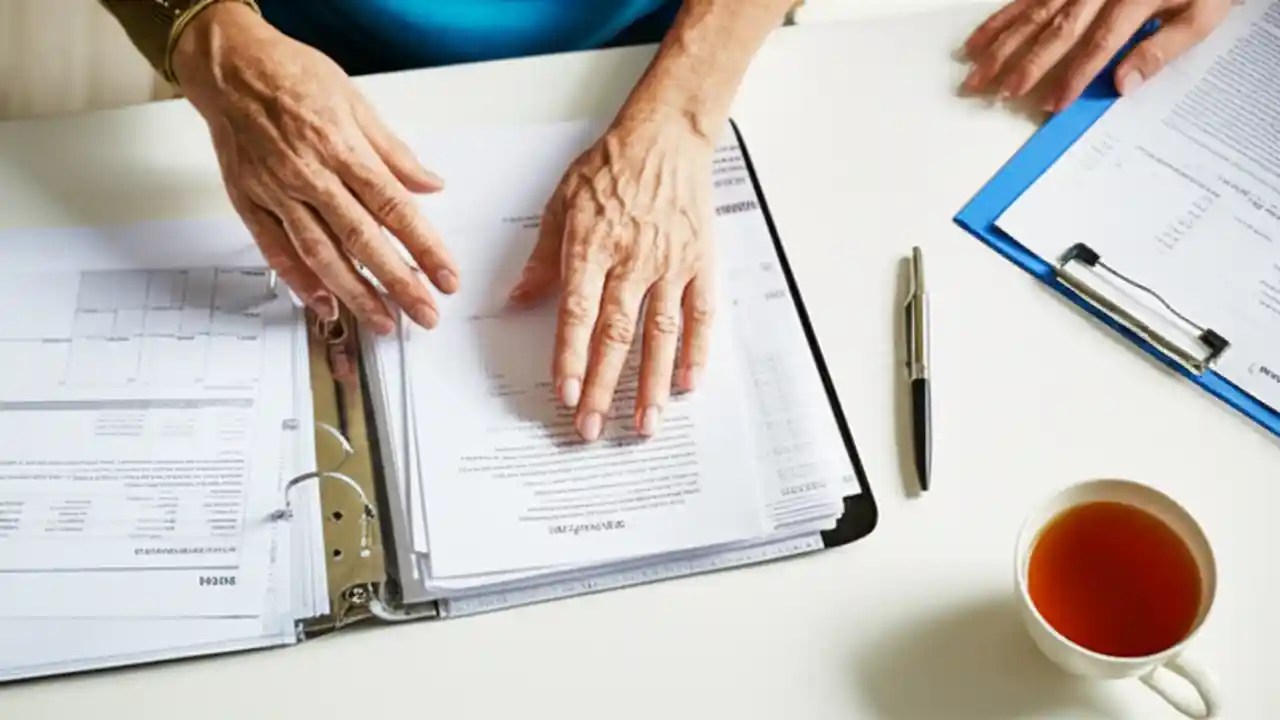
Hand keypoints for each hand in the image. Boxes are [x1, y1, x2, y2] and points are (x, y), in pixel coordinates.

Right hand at [173, 2, 457, 332]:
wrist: (229, 64)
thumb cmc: (292, 75)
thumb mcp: (355, 101)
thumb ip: (393, 152)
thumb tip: (430, 184)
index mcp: (342, 148)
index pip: (394, 207)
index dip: (424, 246)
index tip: (447, 276)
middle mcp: (310, 175)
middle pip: (362, 239)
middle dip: (397, 282)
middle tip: (424, 314)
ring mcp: (277, 192)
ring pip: (320, 253)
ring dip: (354, 292)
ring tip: (382, 321)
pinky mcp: (249, 202)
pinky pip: (275, 249)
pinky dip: (299, 281)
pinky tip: (323, 305)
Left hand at [508, 118, 715, 441]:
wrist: (668, 135)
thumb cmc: (611, 166)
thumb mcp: (562, 202)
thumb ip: (543, 257)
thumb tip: (517, 299)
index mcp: (593, 244)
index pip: (578, 312)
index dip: (570, 356)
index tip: (564, 394)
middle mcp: (633, 258)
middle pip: (616, 334)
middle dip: (602, 386)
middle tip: (593, 427)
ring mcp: (671, 263)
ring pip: (661, 334)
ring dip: (651, 383)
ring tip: (644, 424)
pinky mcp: (700, 261)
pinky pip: (700, 313)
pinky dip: (696, 351)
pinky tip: (687, 384)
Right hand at [961, 0, 1231, 111]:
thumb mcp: (1202, 14)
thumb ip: (1162, 48)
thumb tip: (1124, 83)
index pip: (1098, 44)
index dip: (1074, 76)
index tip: (1053, 105)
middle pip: (1056, 29)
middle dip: (1025, 63)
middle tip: (999, 93)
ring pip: (1033, 13)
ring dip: (1001, 44)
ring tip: (975, 73)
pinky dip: (1000, 19)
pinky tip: (978, 39)